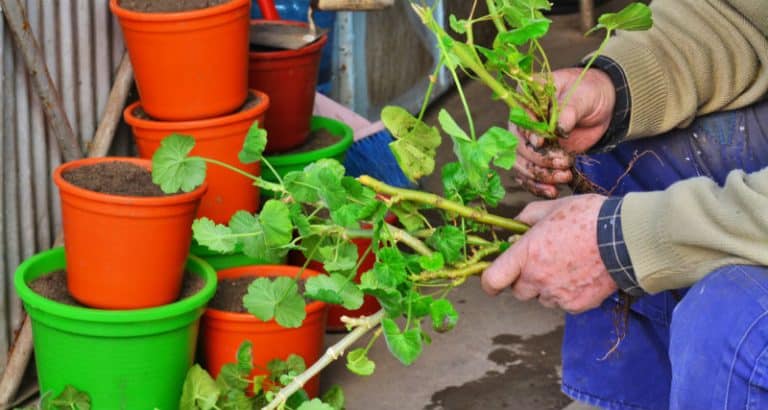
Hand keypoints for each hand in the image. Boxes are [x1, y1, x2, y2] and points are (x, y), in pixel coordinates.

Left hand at [481, 194, 616, 312]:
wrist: (627, 238)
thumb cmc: (589, 218)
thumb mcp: (553, 207)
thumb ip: (528, 217)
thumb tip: (516, 225)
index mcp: (526, 254)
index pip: (492, 280)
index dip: (489, 281)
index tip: (493, 279)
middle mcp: (537, 278)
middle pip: (518, 291)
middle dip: (525, 279)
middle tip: (542, 263)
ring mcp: (557, 295)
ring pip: (541, 298)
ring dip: (546, 288)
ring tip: (567, 266)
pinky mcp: (577, 305)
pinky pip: (563, 304)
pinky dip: (567, 294)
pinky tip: (581, 275)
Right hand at [513, 68, 615, 197]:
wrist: (599, 106)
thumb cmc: (587, 93)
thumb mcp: (581, 96)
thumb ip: (568, 110)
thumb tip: (558, 128)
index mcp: (527, 99)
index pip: (519, 119)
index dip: (527, 133)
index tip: (541, 143)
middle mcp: (522, 123)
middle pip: (517, 146)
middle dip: (538, 159)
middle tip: (563, 163)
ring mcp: (528, 142)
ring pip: (521, 165)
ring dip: (539, 176)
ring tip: (564, 178)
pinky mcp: (538, 158)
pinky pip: (529, 176)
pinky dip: (539, 186)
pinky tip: (553, 191)